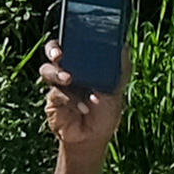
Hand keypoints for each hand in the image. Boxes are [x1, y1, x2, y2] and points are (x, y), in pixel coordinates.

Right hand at [39, 39, 124, 161]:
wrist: (95, 137)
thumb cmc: (106, 109)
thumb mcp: (117, 87)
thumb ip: (119, 67)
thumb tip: (125, 45)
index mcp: (83, 62)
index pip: (72, 42)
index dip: (69, 35)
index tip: (71, 36)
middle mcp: (67, 69)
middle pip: (52, 52)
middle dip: (53, 50)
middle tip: (59, 55)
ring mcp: (57, 85)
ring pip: (48, 71)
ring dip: (58, 74)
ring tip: (69, 80)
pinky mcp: (52, 101)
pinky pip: (56, 93)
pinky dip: (70, 99)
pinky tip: (83, 106)